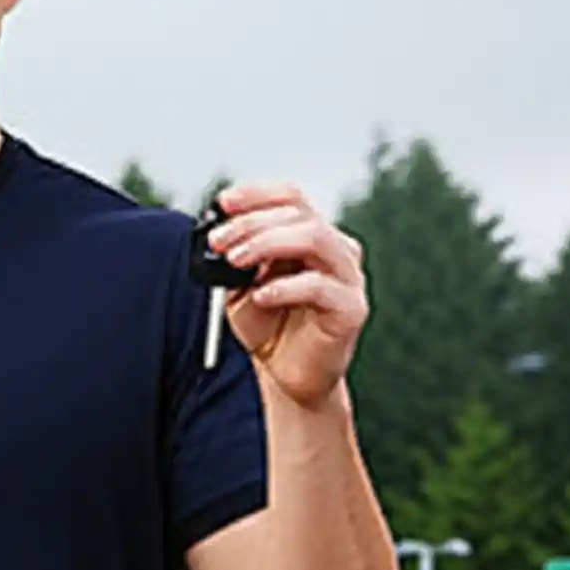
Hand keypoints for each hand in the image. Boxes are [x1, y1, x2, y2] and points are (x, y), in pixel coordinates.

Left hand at [207, 183, 368, 404]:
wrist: (287, 376)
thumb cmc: (267, 326)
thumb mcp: (239, 286)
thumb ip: (235, 259)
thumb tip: (220, 236)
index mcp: (311, 236)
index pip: (291, 197)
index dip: (257, 194)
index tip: (223, 201)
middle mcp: (335, 250)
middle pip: (298, 214)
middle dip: (250, 223)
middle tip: (218, 241)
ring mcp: (347, 278)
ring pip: (314, 237)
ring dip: (267, 243)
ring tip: (235, 260)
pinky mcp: (351, 309)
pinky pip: (320, 287)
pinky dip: (284, 286)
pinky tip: (260, 296)